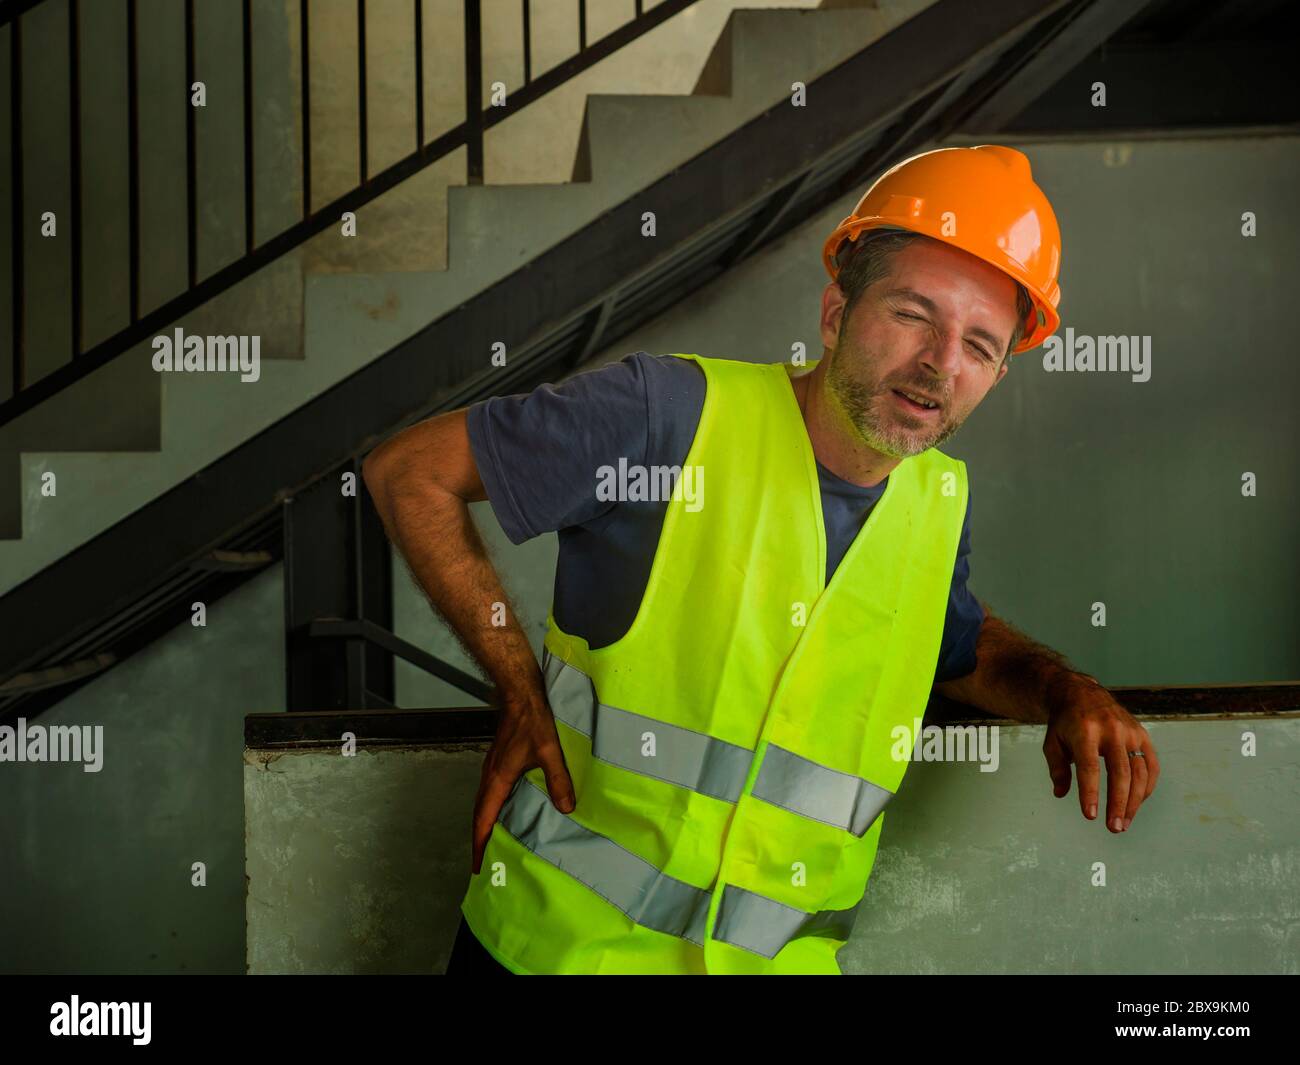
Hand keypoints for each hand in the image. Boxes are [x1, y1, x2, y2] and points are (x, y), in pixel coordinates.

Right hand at [470, 690, 575, 874]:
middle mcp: (489, 777)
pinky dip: (492, 810)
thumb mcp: (549, 751)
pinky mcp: (497, 763)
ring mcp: (491, 769)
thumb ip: (558, 780)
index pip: (483, 819)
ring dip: (485, 825)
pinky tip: (505, 814)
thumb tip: (566, 809)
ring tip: (493, 845)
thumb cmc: (533, 722)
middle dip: (480, 841)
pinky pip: (490, 794)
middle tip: (485, 864)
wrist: (521, 695)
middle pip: (478, 816)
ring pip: (483, 804)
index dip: (480, 844)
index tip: (478, 867)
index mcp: (497, 779)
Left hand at [1042, 676, 1159, 832]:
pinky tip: (1136, 804)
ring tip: (1124, 823)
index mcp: (1085, 731)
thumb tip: (1060, 794)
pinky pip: (1151, 766)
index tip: (1090, 815)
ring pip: (1139, 772)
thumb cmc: (1065, 722)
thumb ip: (1057, 768)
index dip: (1091, 792)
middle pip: (1120, 773)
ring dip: (1134, 801)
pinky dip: (1146, 788)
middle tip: (1114, 827)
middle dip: (1118, 803)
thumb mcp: (1052, 742)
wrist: (1082, 693)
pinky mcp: (1143, 735)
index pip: (1090, 767)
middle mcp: (1111, 730)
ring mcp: (1130, 732)